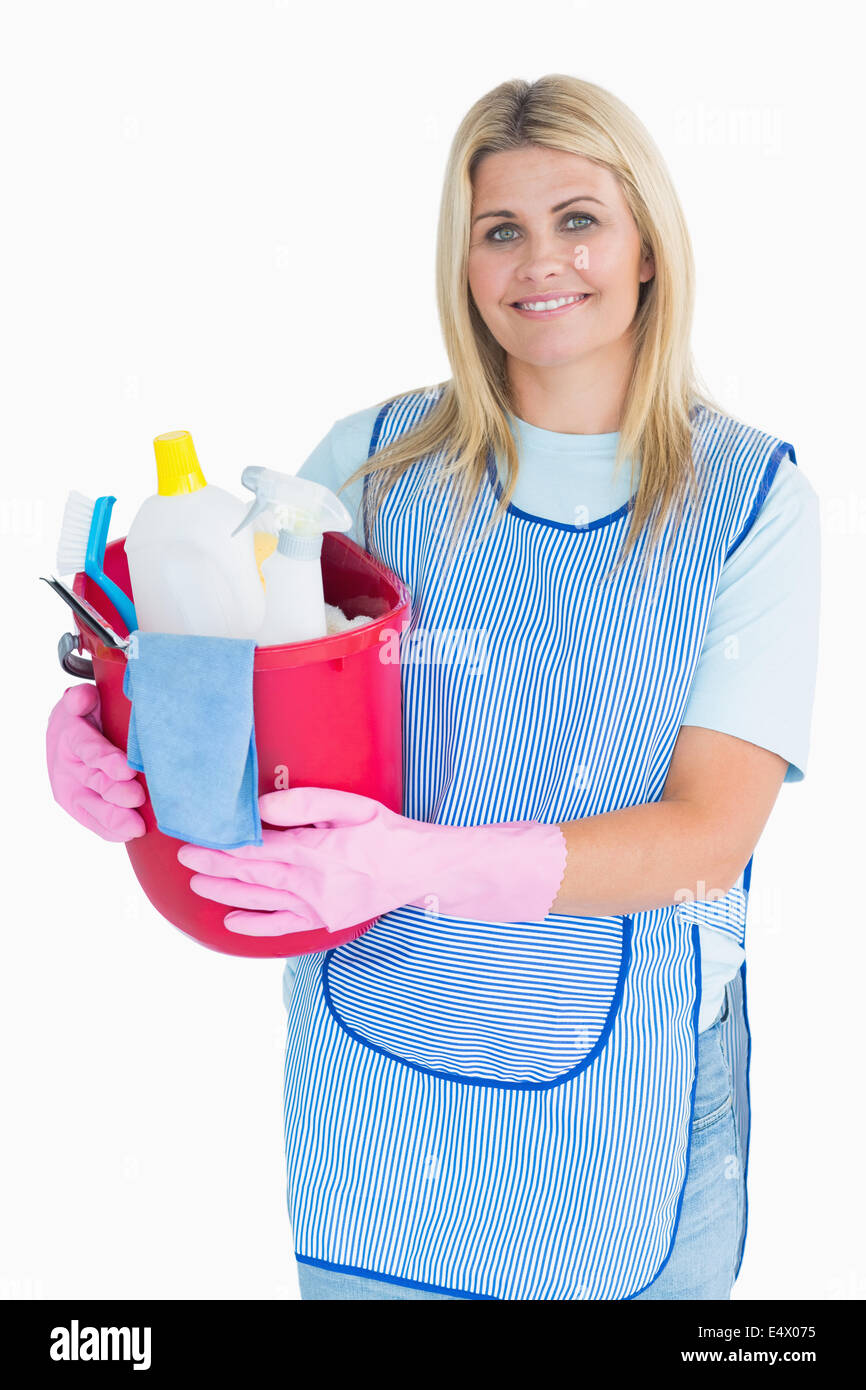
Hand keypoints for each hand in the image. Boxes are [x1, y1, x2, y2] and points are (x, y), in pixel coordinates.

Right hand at [46, 684, 145, 842]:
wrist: (67, 734)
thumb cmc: (85, 716)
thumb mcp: (82, 701)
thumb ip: (81, 699)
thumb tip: (83, 699)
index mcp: (70, 737)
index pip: (89, 749)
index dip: (107, 760)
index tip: (127, 769)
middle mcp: (68, 768)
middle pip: (94, 782)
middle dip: (116, 792)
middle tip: (137, 797)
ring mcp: (72, 790)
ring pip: (92, 806)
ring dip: (113, 817)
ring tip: (135, 827)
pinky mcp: (78, 807)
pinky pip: (93, 822)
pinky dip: (110, 830)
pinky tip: (127, 834)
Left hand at [176, 786, 567, 936]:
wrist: (421, 871)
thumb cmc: (388, 833)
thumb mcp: (350, 806)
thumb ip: (302, 805)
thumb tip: (260, 810)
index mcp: (312, 852)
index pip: (254, 849)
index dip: (220, 845)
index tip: (194, 837)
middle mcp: (308, 884)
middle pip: (250, 875)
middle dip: (214, 866)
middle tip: (185, 857)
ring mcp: (315, 907)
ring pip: (259, 900)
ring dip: (225, 893)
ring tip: (197, 886)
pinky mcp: (324, 921)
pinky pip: (282, 927)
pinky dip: (255, 926)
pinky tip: (231, 924)